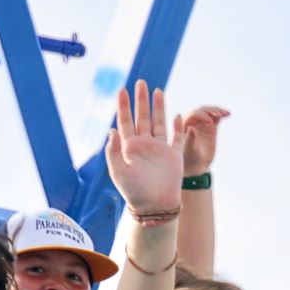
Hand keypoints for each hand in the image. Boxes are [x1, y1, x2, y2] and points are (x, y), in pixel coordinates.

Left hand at [103, 80, 186, 214]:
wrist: (155, 207)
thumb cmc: (134, 192)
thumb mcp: (118, 172)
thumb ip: (113, 151)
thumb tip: (111, 130)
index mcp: (130, 147)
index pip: (126, 121)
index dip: (124, 105)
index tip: (122, 90)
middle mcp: (145, 145)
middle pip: (143, 117)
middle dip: (141, 100)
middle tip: (141, 82)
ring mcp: (160, 149)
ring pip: (159, 123)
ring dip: (159, 107)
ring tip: (157, 91)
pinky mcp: (174, 156)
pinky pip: (177, 138)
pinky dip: (178, 127)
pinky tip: (177, 115)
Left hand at [181, 104, 230, 172]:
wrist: (196, 165)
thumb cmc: (189, 157)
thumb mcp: (189, 148)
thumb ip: (190, 138)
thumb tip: (191, 128)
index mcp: (185, 123)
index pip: (194, 114)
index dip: (202, 116)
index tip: (210, 122)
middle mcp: (193, 121)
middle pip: (202, 111)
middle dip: (210, 111)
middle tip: (218, 115)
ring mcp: (203, 124)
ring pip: (210, 112)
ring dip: (217, 111)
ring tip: (224, 113)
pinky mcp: (211, 127)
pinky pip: (216, 118)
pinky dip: (222, 115)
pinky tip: (227, 114)